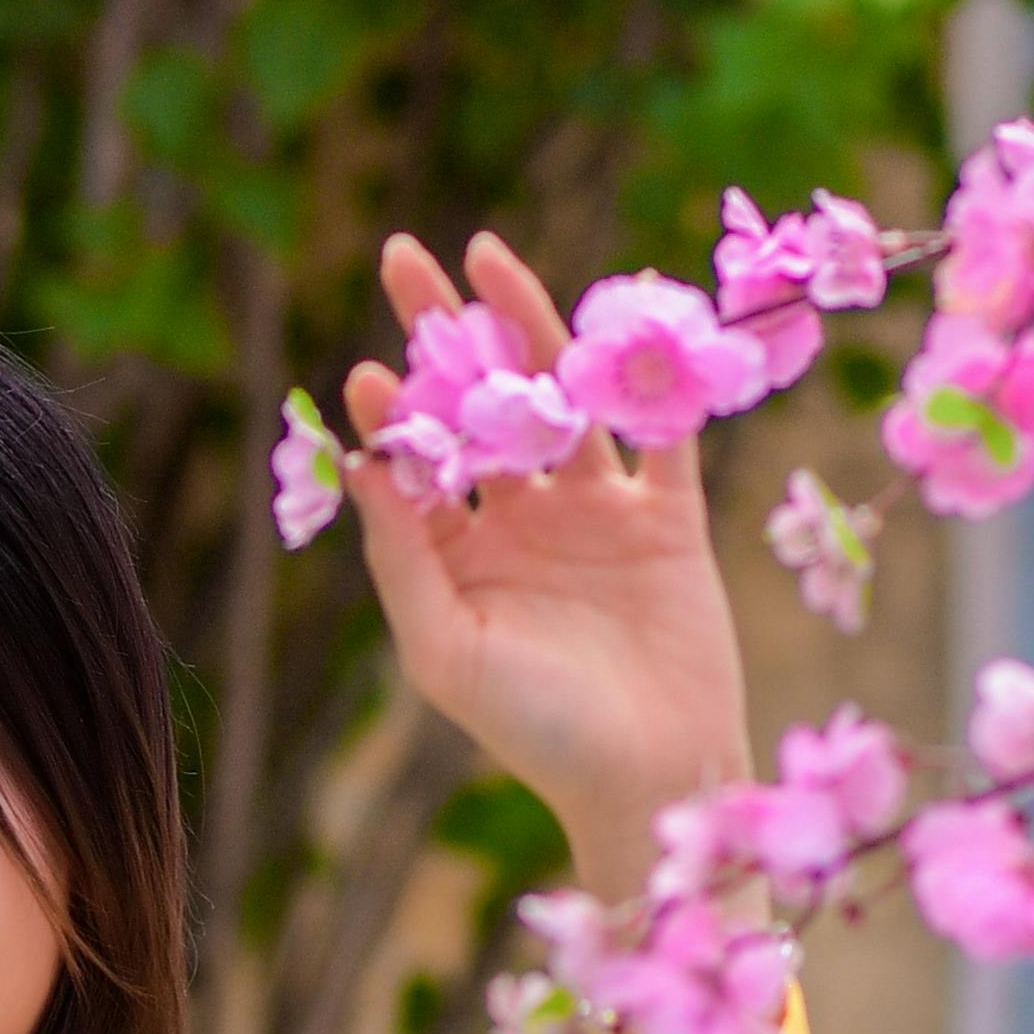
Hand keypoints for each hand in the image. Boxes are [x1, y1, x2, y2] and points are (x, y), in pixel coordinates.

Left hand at [342, 227, 749, 904]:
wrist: (650, 778)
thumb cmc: (535, 732)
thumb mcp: (447, 651)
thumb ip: (404, 555)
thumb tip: (363, 461)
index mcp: (461, 553)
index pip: (418, 459)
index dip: (393, 410)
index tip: (368, 370)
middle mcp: (524, 518)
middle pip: (481, 401)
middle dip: (445, 330)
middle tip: (404, 255)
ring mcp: (599, 509)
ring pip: (562, 394)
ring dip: (529, 324)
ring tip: (488, 256)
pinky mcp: (670, 515)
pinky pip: (663, 428)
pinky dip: (652, 371)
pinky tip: (628, 307)